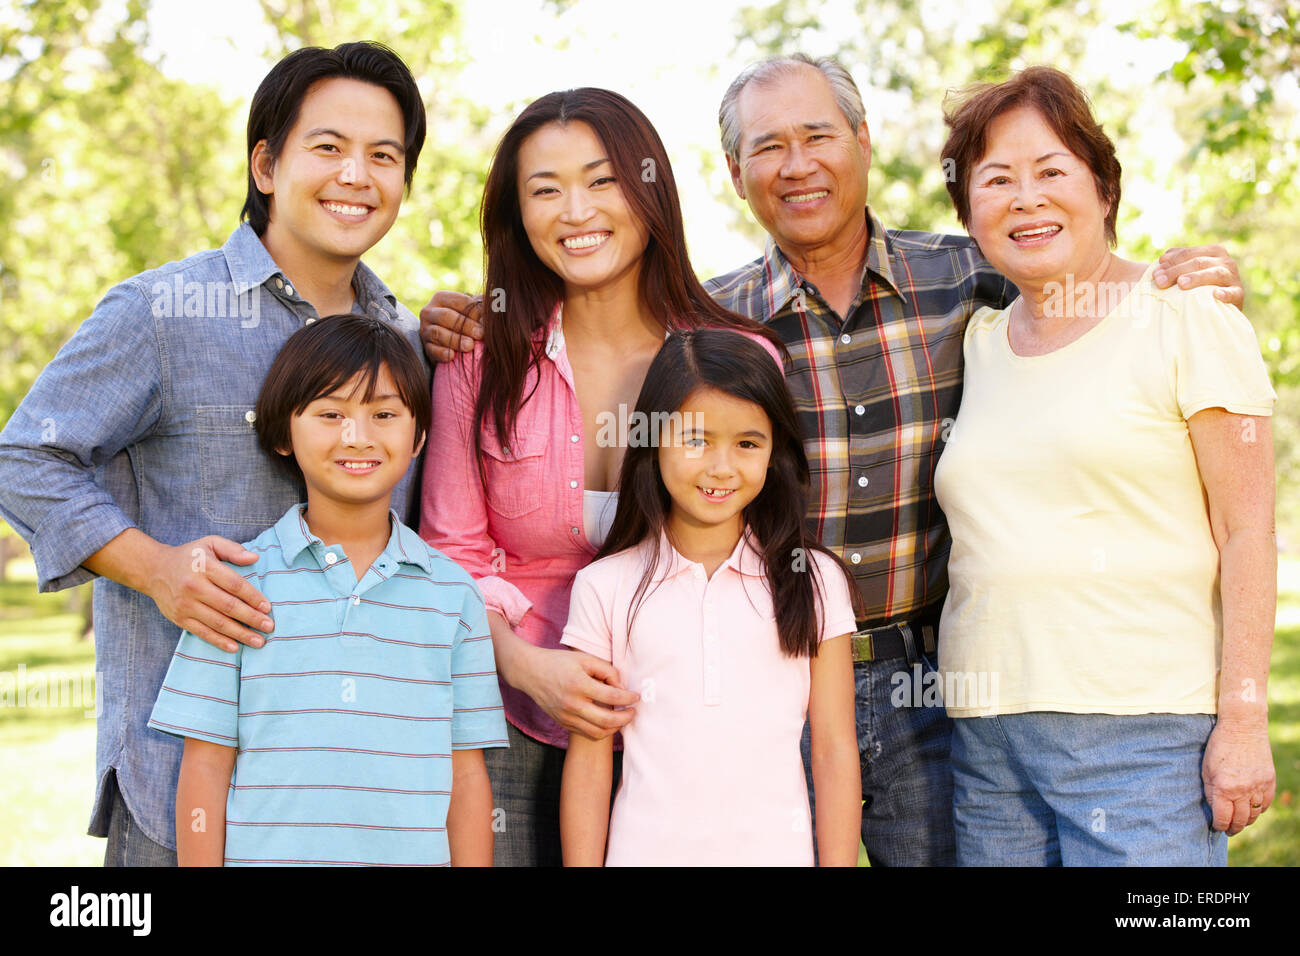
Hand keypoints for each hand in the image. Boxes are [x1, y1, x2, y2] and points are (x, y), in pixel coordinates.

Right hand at [144, 536, 271, 651]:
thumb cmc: (189, 556)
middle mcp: (193, 587)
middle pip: (228, 606)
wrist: (154, 570)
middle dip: (251, 618)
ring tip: (258, 641)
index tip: (267, 607)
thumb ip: (233, 549)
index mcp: (204, 566)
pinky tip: (235, 647)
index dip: (252, 597)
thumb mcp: (210, 543)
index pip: (234, 584)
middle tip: (269, 627)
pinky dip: (219, 641)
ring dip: (240, 634)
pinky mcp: (179, 618)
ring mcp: (185, 605)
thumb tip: (254, 558)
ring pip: (217, 622)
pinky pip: (202, 632)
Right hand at [420, 290, 483, 363]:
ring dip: (455, 340)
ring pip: (437, 333)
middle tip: (480, 334)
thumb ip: (482, 305)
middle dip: (465, 325)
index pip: (458, 301)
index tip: (486, 321)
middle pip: (446, 316)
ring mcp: (425, 330)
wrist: (450, 341)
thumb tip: (497, 303)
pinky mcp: (426, 347)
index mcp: (442, 298)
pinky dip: (442, 353)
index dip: (474, 311)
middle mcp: (429, 312)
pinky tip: (452, 356)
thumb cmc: (466, 322)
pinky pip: (431, 350)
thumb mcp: (473, 311)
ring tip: (470, 346)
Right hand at [517, 645, 638, 739]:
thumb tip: (622, 687)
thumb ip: (607, 671)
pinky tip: (608, 722)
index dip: (629, 698)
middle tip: (634, 711)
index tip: (636, 696)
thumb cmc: (559, 662)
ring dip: (615, 728)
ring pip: (598, 732)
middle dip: (626, 718)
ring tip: (623, 718)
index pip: (612, 696)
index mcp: (579, 685)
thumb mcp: (584, 658)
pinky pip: (586, 733)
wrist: (530, 672)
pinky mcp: (562, 723)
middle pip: (607, 720)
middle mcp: (572, 704)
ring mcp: (566, 716)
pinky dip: (601, 730)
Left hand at [1154, 245, 1243, 306]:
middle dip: (1176, 271)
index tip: (1154, 274)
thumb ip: (1178, 262)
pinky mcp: (1238, 293)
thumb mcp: (1190, 270)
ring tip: (1181, 284)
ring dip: (1197, 278)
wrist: (1221, 305)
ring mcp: (1233, 277)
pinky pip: (1233, 293)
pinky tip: (1216, 295)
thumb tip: (1161, 260)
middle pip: (1198, 262)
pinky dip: (1225, 293)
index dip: (1170, 262)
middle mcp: (1225, 261)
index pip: (1188, 253)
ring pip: (1215, 273)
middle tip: (1160, 282)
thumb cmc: (1200, 286)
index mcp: (1213, 251)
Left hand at [1202, 718, 1274, 834]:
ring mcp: (1258, 787)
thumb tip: (1215, 809)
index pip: (1223, 818)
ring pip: (1255, 814)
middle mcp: (1243, 790)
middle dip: (1234, 828)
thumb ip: (1210, 791)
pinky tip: (1253, 810)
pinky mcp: (1269, 781)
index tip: (1217, 827)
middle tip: (1229, 830)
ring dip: (1247, 821)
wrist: (1243, 728)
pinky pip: (1266, 803)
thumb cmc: (1219, 746)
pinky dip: (1260, 809)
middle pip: (1241, 820)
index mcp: (1224, 788)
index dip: (1219, 826)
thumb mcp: (1206, 769)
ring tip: (1240, 822)